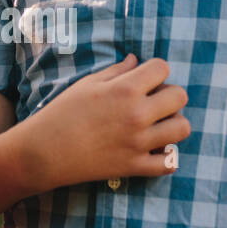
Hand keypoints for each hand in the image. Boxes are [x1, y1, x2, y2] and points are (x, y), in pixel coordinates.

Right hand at [28, 55, 190, 187]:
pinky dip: (166, 157)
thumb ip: (116, 71)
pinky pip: (169, 164)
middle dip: (169, 95)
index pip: (163, 68)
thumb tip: (136, 60)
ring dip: (172, 124)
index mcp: (125, 89)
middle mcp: (137, 114)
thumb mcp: (87, 84)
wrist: (44, 152)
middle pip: (180, 96)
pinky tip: (154, 150)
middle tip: (152, 102)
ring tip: (156, 126)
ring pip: (182, 128)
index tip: (144, 80)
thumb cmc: (62, 113)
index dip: (155, 71)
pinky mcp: (135, 166)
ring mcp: (139, 143)